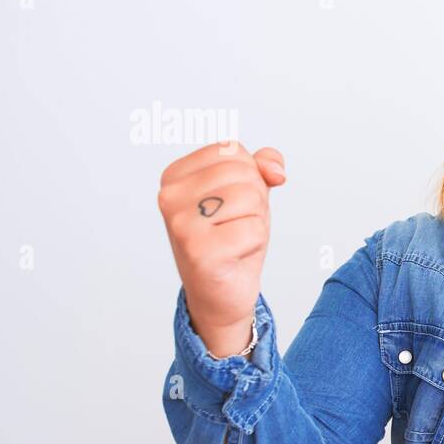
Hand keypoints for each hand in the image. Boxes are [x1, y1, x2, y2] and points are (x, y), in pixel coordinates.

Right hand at [157, 141, 286, 354]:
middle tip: (236, 225)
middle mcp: (169, 196)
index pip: (231, 150)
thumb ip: (260, 167)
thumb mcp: (247, 194)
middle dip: (255, 200)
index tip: (232, 204)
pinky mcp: (198, 250)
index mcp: (175, 176)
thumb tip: (275, 168)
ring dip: (256, 221)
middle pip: (243, 172)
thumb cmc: (231, 239)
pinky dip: (255, 244)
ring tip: (235, 239)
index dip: (249, 177)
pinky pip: (254, 229)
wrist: (221, 293)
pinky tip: (235, 256)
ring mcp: (180, 224)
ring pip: (251, 198)